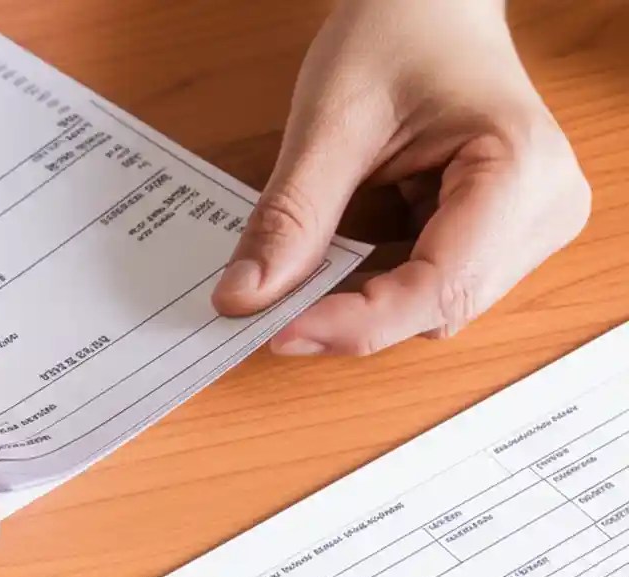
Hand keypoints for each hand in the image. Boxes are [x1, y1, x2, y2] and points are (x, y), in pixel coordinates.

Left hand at [212, 0, 590, 354]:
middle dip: (352, 315)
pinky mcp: (498, 234)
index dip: (358, 323)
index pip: (440, 286)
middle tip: (265, 308)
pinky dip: (373, 283)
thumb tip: (243, 297)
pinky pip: (428, 287)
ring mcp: (528, 227)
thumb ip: (291, 214)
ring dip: (360, 302)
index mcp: (521, 171)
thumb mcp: (331, 118)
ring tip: (301, 273)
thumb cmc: (399, 30)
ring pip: (430, 308)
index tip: (278, 333)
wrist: (431, 2)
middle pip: (437, 307)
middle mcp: (544, 210)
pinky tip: (335, 258)